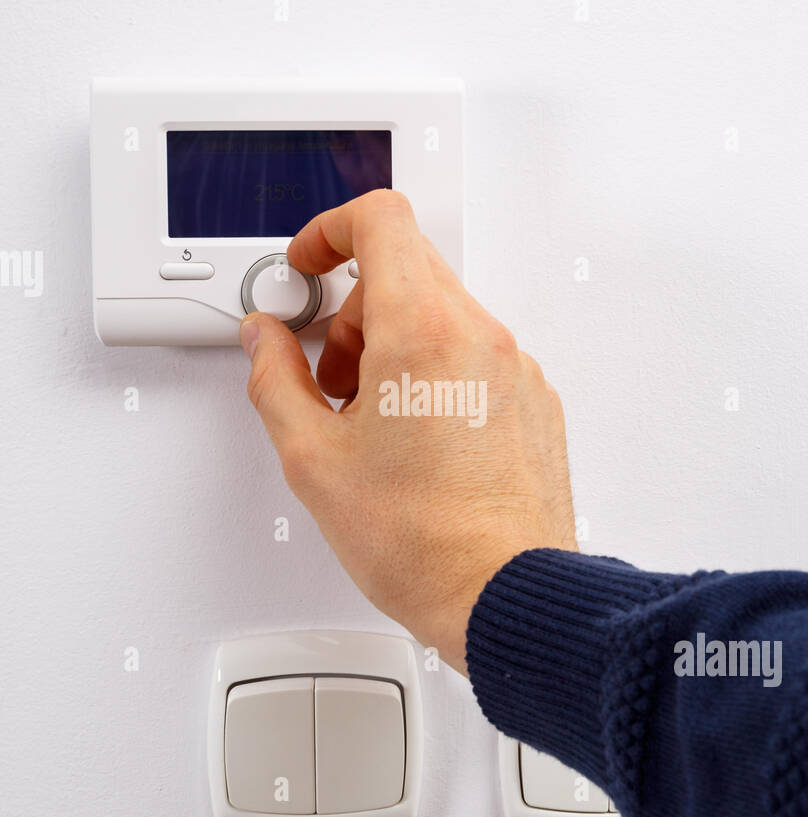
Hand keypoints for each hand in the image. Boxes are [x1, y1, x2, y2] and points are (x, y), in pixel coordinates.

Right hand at [240, 191, 577, 673]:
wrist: (504, 596)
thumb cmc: (424, 543)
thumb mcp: (314, 459)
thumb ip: (275, 380)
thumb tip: (265, 341)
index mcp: (424, 332)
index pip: (381, 220)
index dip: (330, 231)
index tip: (309, 266)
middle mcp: (480, 337)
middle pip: (407, 269)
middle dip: (352, 309)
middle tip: (329, 373)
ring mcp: (515, 368)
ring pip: (442, 315)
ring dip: (394, 344)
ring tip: (371, 420)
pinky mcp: (534, 402)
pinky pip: (476, 357)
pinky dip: (437, 374)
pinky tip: (415, 440)